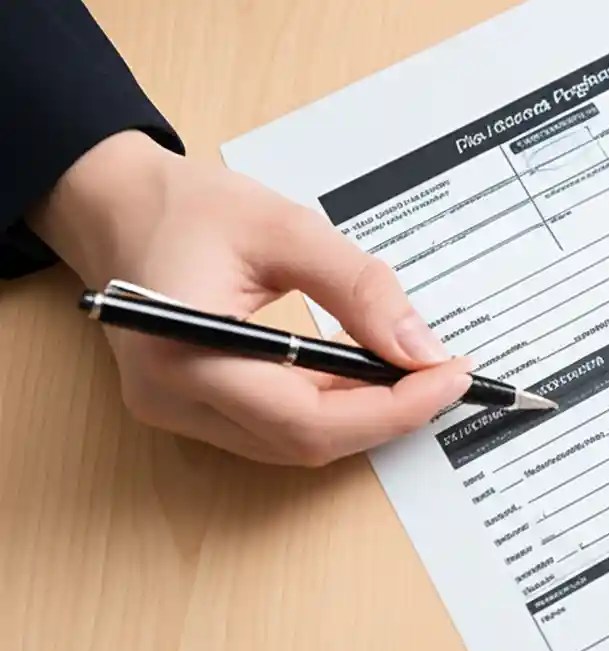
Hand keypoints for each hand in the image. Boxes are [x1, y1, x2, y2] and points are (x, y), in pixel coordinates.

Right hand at [28, 130, 472, 466]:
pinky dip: (331, 408)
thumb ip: (358, 286)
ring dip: (362, 415)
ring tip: (414, 373)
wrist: (117, 207)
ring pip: (293, 443)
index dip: (391, 408)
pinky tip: (366, 373)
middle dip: (387, 413)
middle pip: (304, 441)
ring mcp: (178, 412)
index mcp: (186, 353)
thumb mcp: (284, 226)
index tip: (450, 376)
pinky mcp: (192, 408)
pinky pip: (276, 428)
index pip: (307, 418)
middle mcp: (174, 400)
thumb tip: (420, 347)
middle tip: (444, 375)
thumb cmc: (188, 208)